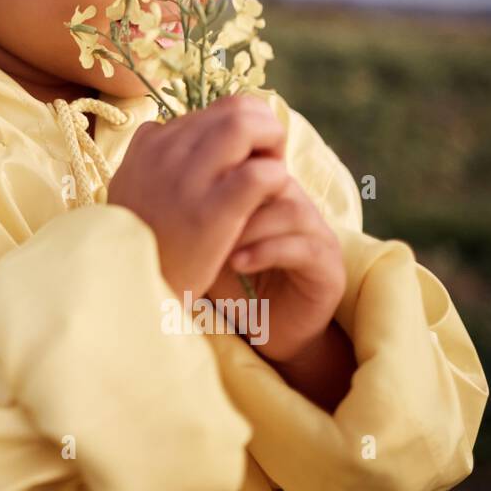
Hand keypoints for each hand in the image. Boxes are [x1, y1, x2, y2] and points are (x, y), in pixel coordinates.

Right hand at [107, 94, 289, 300]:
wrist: (128, 287)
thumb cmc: (138, 241)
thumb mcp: (129, 187)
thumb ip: (150, 157)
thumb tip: (163, 128)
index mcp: (150, 141)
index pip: (214, 110)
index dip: (240, 128)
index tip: (242, 158)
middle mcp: (167, 150)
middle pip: (237, 108)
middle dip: (264, 129)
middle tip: (268, 163)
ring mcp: (189, 178)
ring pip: (249, 125)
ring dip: (272, 146)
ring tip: (272, 178)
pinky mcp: (213, 211)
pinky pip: (262, 173)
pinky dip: (276, 179)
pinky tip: (271, 199)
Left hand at [205, 175, 345, 363]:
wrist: (263, 330)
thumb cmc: (228, 280)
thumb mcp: (207, 241)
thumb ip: (196, 208)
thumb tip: (162, 175)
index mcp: (269, 192)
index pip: (253, 160)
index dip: (227, 170)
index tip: (192, 190)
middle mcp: (298, 205)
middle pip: (274, 178)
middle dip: (237, 194)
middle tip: (203, 213)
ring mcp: (317, 234)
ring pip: (290, 210)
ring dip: (250, 226)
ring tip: (219, 245)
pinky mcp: (329, 266)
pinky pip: (302, 247)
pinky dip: (266, 251)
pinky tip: (237, 262)